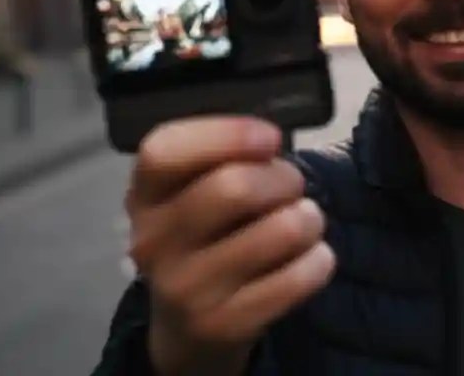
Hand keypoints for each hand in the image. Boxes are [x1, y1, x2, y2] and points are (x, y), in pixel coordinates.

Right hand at [125, 117, 335, 375]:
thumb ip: (219, 159)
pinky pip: (297, 278)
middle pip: (233, 188)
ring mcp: (185, 290)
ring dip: (309, 218)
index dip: (226, 134)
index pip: (164, 151)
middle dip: (283, 178)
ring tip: (304, 222)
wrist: (187, 329)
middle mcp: (153, 242)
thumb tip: (269, 141)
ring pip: (279, 231)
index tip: (271, 138)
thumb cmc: (204, 237)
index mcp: (144, 196)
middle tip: (291, 187)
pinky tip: (310, 257)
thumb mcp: (191, 194)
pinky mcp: (224, 325)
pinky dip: (319, 260)